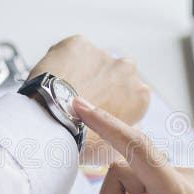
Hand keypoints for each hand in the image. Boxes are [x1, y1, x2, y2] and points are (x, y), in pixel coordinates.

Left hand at [29, 35, 150, 162]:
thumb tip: (125, 126)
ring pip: (91, 63)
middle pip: (112, 75)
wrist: (55, 126)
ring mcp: (102, 54)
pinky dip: (62, 63)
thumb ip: (124, 131)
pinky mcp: (79, 44)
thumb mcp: (115, 149)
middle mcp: (127, 70)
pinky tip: (52, 82)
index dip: (111, 105)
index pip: (128, 96)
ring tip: (61, 94)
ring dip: (81, 73)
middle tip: (77, 104)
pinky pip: (70, 52)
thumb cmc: (83, 142)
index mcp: (140, 95)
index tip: (95, 113)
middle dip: (100, 85)